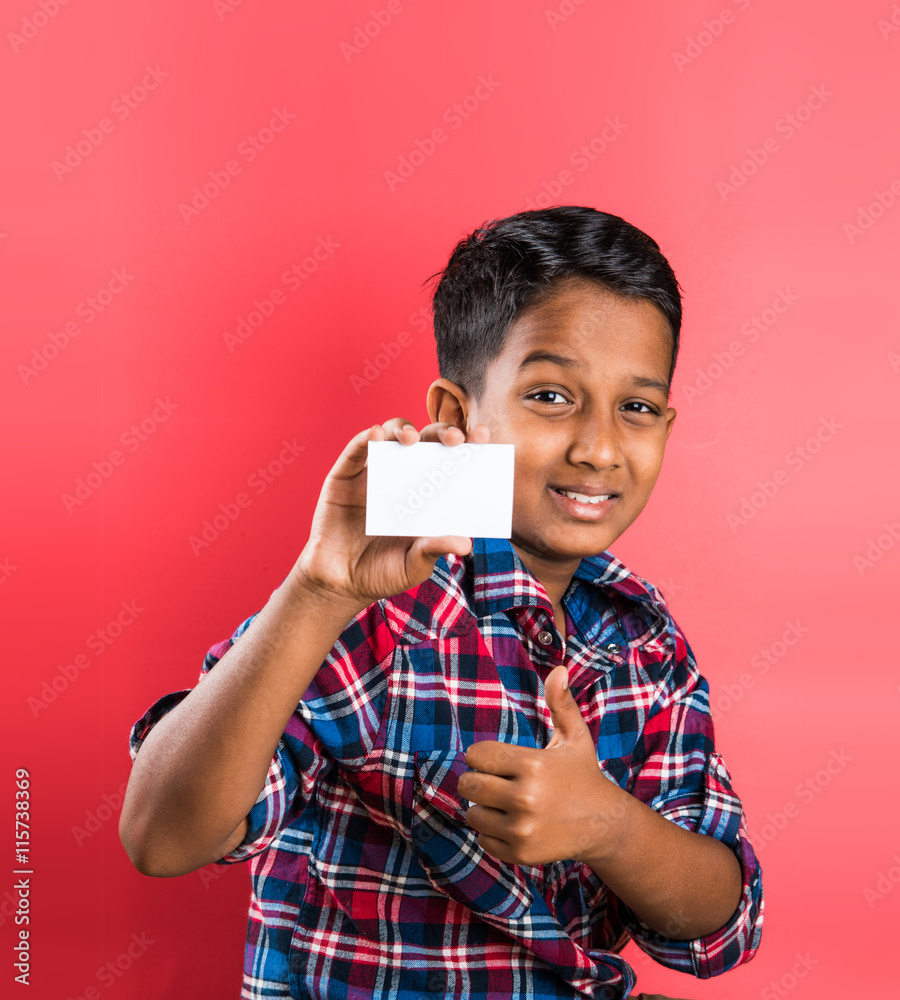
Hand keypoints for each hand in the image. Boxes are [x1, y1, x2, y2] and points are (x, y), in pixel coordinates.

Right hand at [289, 417, 490, 611]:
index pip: (451, 461)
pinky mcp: (345, 474)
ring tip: (412, 439)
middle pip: (427, 441)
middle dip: (443, 432)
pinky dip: (368, 437)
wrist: (340, 583)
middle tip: (455, 439)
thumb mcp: (414, 564)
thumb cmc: (382, 572)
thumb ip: (434, 549)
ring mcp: (375, 472)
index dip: (468, 445)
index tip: (484, 437)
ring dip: (404, 430)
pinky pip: (357, 449)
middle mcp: (404, 476)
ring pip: (393, 435)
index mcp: (427, 493)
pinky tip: (377, 435)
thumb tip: (465, 543)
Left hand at [458, 663, 626, 867]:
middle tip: (497, 782)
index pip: (477, 755)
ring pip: (473, 813)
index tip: (498, 760)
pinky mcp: (520, 853)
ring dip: (483, 808)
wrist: (604, 825)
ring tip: (506, 803)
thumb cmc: (583, 775)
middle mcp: (526, 797)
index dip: (484, 756)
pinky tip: (513, 824)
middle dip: (478, 780)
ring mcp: (522, 829)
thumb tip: (558, 668)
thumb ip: (561, 703)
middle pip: (469, 784)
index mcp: (533, 764)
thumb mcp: (575, 738)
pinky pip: (483, 840)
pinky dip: (492, 833)